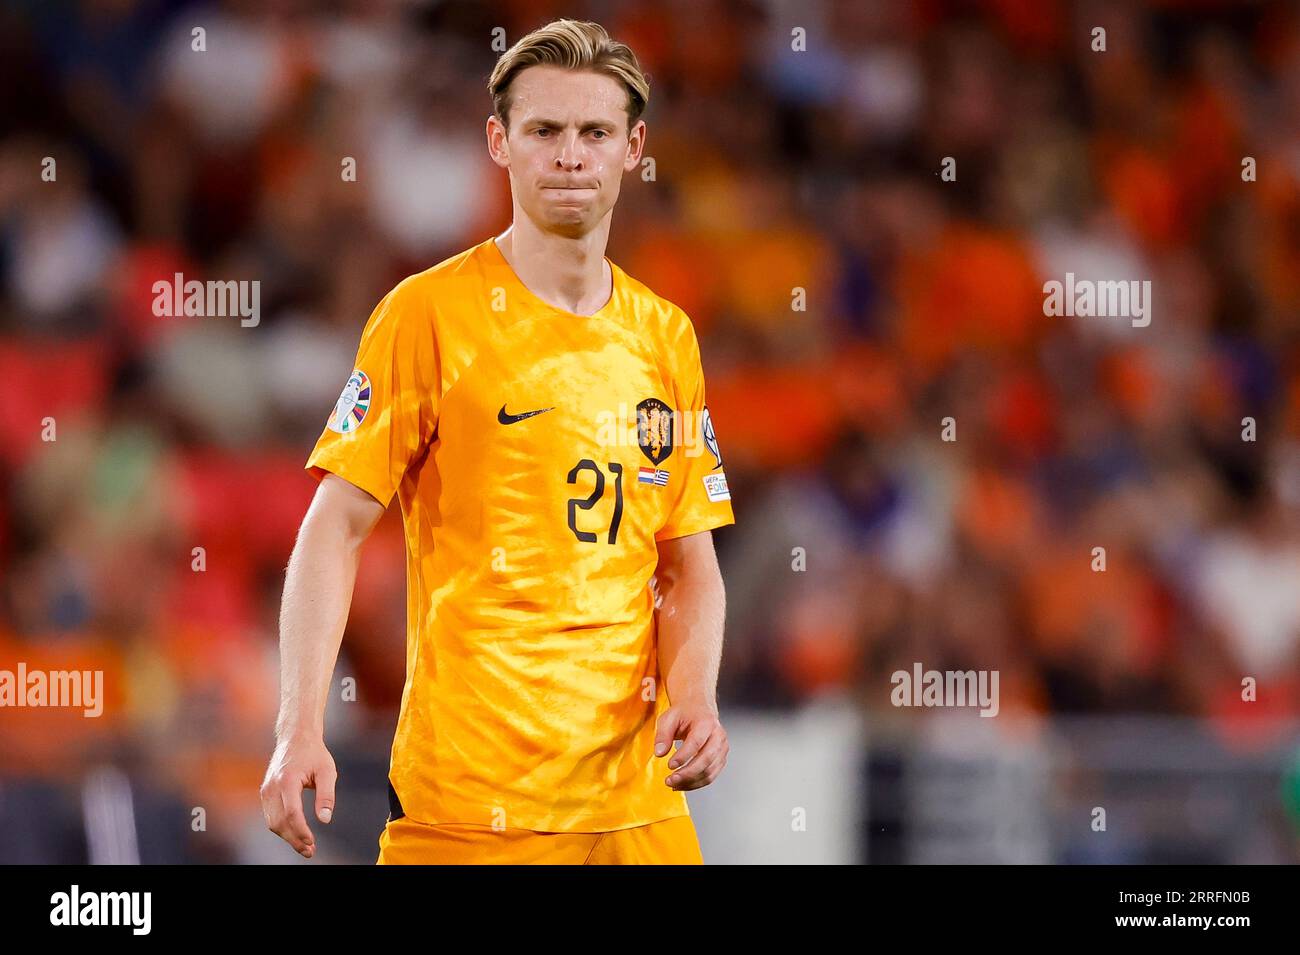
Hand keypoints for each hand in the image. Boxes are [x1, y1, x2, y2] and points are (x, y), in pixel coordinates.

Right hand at [259, 735, 336, 858]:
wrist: (295, 737)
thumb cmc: (314, 753)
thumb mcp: (327, 771)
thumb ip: (327, 796)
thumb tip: (325, 819)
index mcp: (287, 780)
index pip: (292, 813)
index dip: (301, 831)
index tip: (312, 842)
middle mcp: (272, 787)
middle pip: (280, 822)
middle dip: (294, 839)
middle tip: (309, 851)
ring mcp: (266, 790)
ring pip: (273, 822)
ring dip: (287, 837)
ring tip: (305, 846)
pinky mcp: (265, 792)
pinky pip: (271, 816)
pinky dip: (282, 827)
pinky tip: (295, 833)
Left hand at [654, 702, 728, 790]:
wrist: (698, 709)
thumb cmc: (684, 713)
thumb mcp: (669, 718)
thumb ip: (663, 735)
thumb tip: (659, 753)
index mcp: (706, 722)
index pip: (696, 742)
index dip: (683, 756)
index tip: (670, 765)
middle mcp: (718, 735)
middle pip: (706, 759)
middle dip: (688, 773)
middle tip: (671, 780)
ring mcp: (722, 748)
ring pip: (710, 771)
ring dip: (691, 782)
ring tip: (674, 785)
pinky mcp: (721, 758)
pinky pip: (711, 776)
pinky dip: (696, 783)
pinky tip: (683, 784)